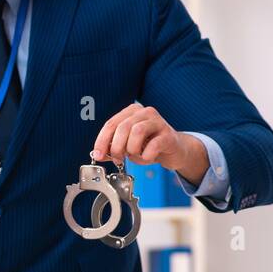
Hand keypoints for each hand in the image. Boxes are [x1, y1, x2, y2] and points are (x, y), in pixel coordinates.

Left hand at [92, 104, 207, 184]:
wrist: (174, 150)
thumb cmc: (149, 146)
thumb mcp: (127, 146)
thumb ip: (113, 148)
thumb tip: (98, 154)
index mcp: (131, 112)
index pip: (111, 124)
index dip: (102, 141)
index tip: (98, 155)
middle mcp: (145, 112)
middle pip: (123, 127)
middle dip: (116, 147)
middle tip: (118, 159)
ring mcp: (158, 122)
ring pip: (137, 131)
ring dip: (132, 149)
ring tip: (135, 155)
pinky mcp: (169, 135)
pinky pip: (154, 144)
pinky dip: (147, 155)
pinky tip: (147, 157)